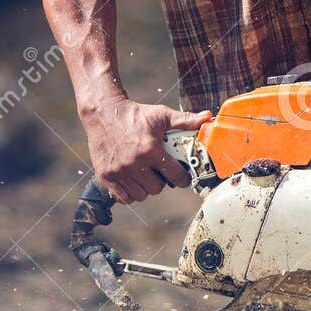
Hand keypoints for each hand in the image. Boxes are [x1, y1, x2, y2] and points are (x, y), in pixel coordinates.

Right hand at [82, 100, 212, 203]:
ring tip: (146, 176)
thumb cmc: (135, 114)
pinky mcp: (105, 176)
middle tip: (160, 172)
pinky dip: (130, 193)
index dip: (182, 179)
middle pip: (157, 188)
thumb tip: (207, 117)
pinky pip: (123, 198)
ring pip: (141, 195)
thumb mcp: (161, 115)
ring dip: (146, 188)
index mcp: (151, 150)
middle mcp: (134, 164)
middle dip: (162, 181)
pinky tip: (133, 182)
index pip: (175, 176)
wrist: (103, 112)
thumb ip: (185, 120)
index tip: (182, 178)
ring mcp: (119, 172)